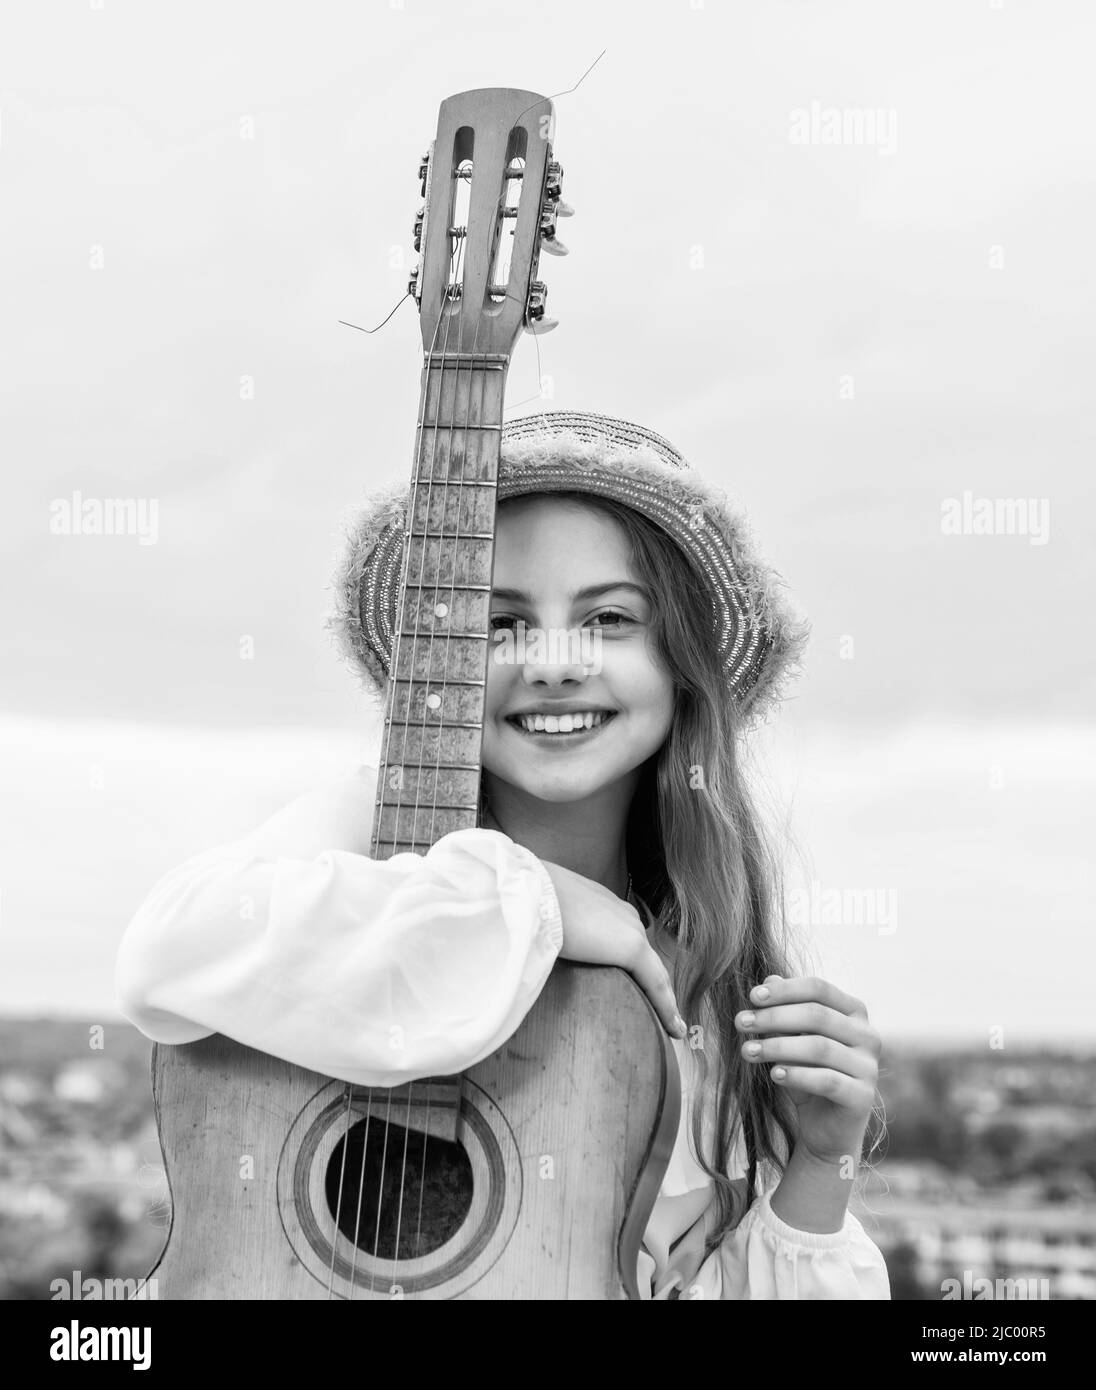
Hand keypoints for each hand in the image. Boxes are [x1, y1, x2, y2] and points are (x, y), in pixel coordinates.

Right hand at [540, 860, 686, 1039]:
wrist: (532, 892)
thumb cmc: (530, 900)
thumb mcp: (546, 915)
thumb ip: (552, 930)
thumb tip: (535, 945)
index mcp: (605, 905)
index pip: (625, 938)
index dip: (635, 963)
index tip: (637, 983)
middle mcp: (624, 915)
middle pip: (645, 957)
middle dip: (654, 983)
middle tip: (663, 1012)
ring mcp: (631, 930)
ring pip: (655, 973)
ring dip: (663, 999)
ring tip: (671, 1025)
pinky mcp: (632, 948)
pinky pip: (657, 985)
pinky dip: (667, 1008)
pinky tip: (675, 1029)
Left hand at [734, 975, 880, 1164]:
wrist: (825, 1129)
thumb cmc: (808, 1075)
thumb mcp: (792, 1040)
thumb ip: (785, 1010)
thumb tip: (769, 979)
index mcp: (854, 1013)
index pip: (819, 989)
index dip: (785, 990)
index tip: (752, 997)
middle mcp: (868, 1036)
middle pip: (817, 1016)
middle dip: (774, 1017)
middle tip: (740, 1022)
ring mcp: (869, 1067)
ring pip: (819, 1048)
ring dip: (778, 1046)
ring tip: (748, 1051)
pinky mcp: (863, 1097)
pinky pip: (827, 1080)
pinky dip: (797, 1075)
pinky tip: (774, 1074)